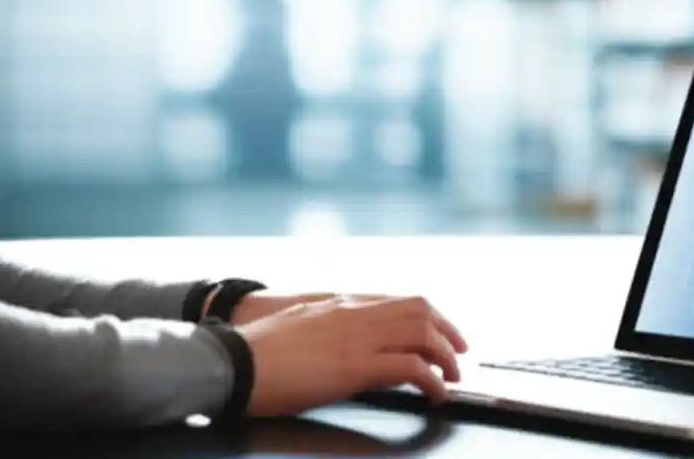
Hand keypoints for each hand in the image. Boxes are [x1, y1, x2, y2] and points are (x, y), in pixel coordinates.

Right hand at [237, 295, 469, 416]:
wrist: (233, 363)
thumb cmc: (257, 353)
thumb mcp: (300, 327)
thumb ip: (331, 328)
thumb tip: (352, 345)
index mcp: (340, 302)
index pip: (400, 300)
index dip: (430, 316)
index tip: (444, 332)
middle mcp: (354, 312)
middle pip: (420, 309)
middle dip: (448, 331)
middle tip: (460, 355)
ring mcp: (357, 336)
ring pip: (423, 333)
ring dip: (445, 355)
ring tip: (452, 378)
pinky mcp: (355, 365)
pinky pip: (410, 367)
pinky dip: (432, 380)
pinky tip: (436, 394)